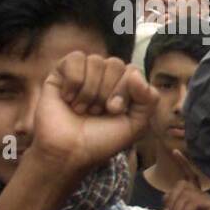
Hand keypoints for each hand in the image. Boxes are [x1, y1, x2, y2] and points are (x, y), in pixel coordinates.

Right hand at [31, 53, 157, 175]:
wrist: (69, 151)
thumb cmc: (102, 140)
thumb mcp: (136, 124)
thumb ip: (148, 100)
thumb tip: (135, 74)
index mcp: (124, 87)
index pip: (133, 71)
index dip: (125, 90)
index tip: (114, 110)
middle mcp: (105, 77)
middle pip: (115, 64)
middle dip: (107, 91)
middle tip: (97, 111)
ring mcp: (84, 73)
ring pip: (96, 61)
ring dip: (90, 91)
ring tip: (83, 109)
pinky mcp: (61, 73)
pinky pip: (75, 58)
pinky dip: (74, 81)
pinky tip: (68, 98)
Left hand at [163, 151, 209, 209]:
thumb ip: (172, 204)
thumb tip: (167, 193)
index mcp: (194, 199)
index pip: (188, 178)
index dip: (182, 164)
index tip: (174, 151)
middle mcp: (204, 197)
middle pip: (181, 184)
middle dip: (170, 200)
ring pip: (186, 192)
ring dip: (176, 209)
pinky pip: (194, 201)